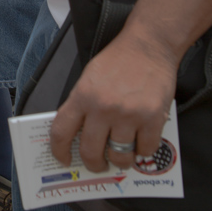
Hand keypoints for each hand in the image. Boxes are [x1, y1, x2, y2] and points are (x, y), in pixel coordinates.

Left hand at [50, 28, 176, 171]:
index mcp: (82, 96)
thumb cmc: (118, 60)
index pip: (61, 132)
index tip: (64, 160)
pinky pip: (146, 149)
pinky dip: (143, 151)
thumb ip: (82, 105)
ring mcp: (128, 115)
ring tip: (122, 157)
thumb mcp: (89, 78)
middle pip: (90, 151)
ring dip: (120, 161)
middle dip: (93, 164)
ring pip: (119, 156)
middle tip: (98, 165)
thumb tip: (77, 135)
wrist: (149, 45)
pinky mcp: (152, 118)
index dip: (59, 152)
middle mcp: (103, 108)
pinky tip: (141, 144)